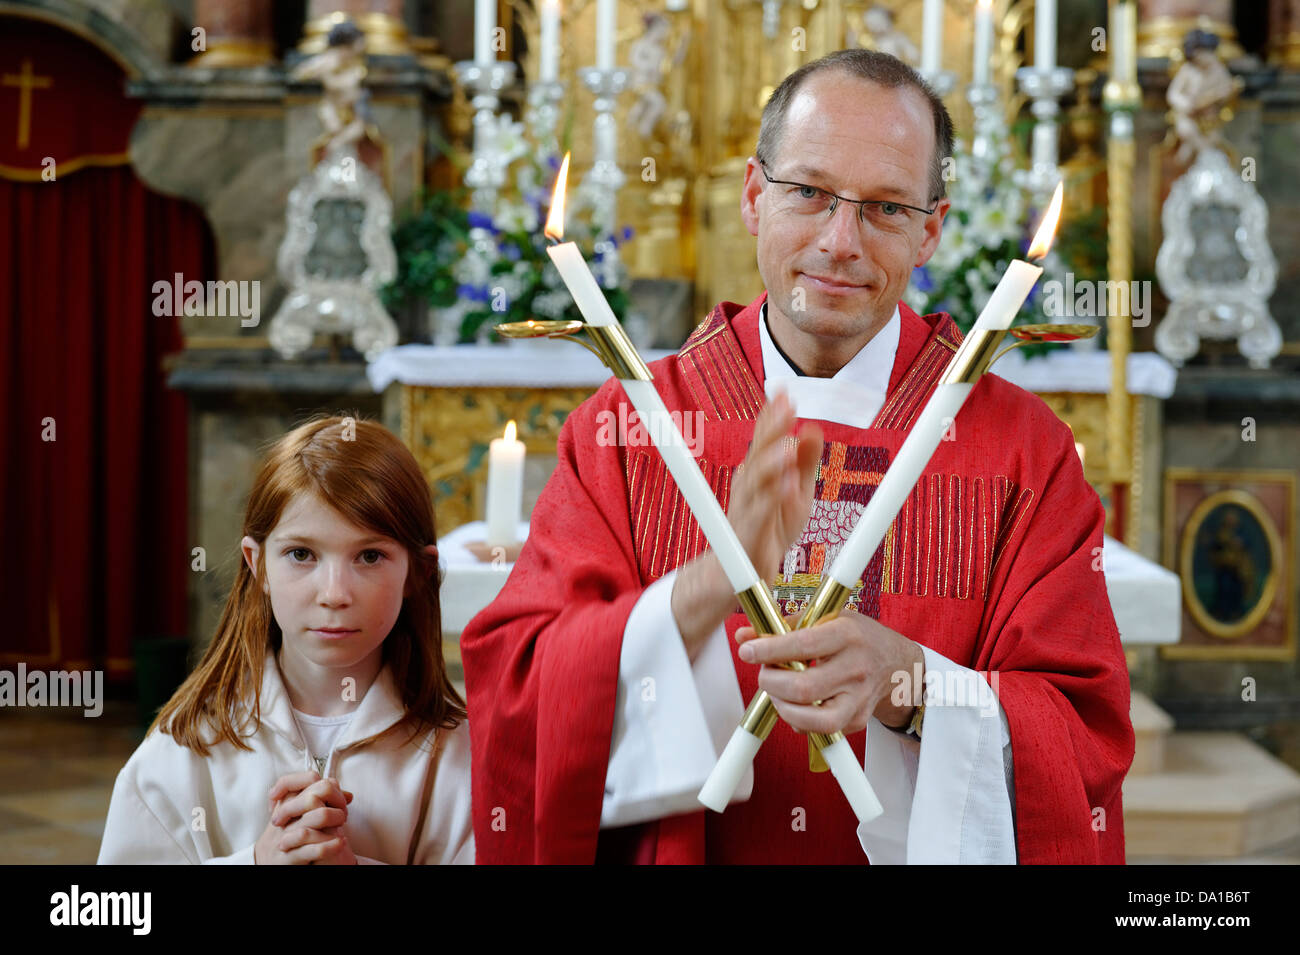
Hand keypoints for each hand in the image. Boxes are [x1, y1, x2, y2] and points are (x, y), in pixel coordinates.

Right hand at [253, 771, 355, 864]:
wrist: (267, 861)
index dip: (330, 785)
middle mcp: (285, 816)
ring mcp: (286, 836)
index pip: (310, 778)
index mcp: (287, 801)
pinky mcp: (289, 856)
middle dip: (336, 803)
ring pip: (317, 818)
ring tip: (342, 828)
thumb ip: (321, 801)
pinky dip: (330, 845)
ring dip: (336, 820)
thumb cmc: (289, 835)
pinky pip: (312, 848)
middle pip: (315, 796)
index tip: (336, 800)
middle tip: (343, 814)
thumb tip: (348, 795)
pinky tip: (340, 843)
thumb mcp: (300, 813)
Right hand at [727, 391, 823, 582]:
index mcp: (759, 472)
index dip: (774, 414)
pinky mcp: (748, 533)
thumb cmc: (769, 529)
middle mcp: (748, 485)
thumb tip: (813, 427)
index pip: (766, 437)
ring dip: (770, 461)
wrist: (740, 574)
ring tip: (787, 444)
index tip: (784, 389)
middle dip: (772, 428)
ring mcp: (745, 508)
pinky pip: (760, 514)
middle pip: (759, 451)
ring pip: (756, 481)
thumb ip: (804, 462)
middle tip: (785, 404)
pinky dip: (773, 499)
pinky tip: (786, 485)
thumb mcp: (796, 492)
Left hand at [736, 610, 923, 735]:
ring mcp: (859, 698)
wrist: (896, 664)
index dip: (769, 650)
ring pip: (812, 719)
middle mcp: (856, 668)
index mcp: (848, 634)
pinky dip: (799, 721)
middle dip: (771, 683)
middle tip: (765, 674)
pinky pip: (820, 730)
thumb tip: (743, 636)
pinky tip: (796, 704)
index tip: (747, 651)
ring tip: (778, 692)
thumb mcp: (826, 618)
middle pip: (803, 688)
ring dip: (783, 708)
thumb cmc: (856, 637)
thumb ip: (784, 626)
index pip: (803, 645)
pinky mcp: (858, 720)